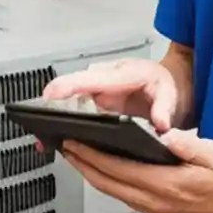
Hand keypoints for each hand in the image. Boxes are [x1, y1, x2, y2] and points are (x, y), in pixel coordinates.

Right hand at [43, 59, 178, 131]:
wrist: (168, 82)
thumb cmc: (164, 84)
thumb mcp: (170, 94)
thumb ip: (164, 108)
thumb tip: (160, 123)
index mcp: (120, 74)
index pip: (89, 78)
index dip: (67, 87)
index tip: (51, 96)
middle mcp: (103, 79)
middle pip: (72, 91)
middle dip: (53, 107)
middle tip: (42, 127)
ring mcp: (96, 90)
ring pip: (70, 101)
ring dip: (56, 117)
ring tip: (44, 138)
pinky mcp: (94, 101)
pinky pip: (75, 109)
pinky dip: (64, 122)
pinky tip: (56, 137)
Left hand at [60, 129, 212, 212]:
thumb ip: (187, 144)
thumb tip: (167, 134)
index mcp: (166, 185)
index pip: (117, 169)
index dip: (91, 156)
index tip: (75, 143)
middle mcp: (156, 200)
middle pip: (107, 183)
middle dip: (83, 165)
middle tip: (66, 148)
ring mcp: (155, 208)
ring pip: (113, 191)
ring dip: (93, 174)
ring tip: (79, 157)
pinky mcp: (159, 209)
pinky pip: (124, 195)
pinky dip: (108, 181)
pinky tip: (105, 171)